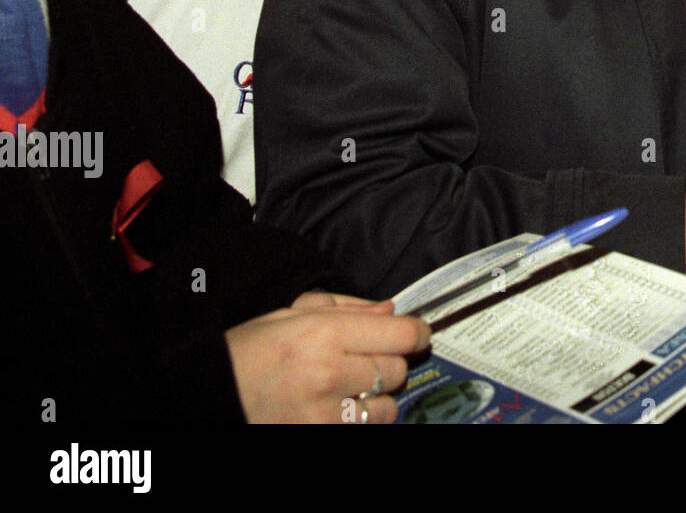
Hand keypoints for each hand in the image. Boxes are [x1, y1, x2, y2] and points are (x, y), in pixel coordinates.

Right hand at [225, 298, 430, 423]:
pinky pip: (364, 431)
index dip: (415, 333)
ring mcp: (324, 415)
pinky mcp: (319, 438)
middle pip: (396, 370)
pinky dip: (359, 422)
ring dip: (376, 400)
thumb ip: (345, 308)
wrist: (207, 397)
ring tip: (350, 392)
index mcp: (323, 334)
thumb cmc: (248, 351)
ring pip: (386, 408)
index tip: (415, 334)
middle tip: (369, 362)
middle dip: (390, 364)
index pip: (400, 335)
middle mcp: (329, 374)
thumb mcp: (289, 314)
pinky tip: (339, 412)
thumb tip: (391, 310)